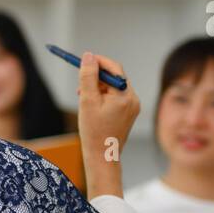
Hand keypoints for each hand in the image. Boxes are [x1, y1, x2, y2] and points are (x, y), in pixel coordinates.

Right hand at [76, 51, 139, 198]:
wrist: (102, 156)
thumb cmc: (93, 131)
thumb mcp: (87, 101)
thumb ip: (88, 77)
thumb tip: (88, 56)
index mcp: (125, 95)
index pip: (114, 68)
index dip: (98, 62)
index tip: (83, 60)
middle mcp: (133, 99)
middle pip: (114, 77)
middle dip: (96, 78)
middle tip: (80, 85)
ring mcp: (132, 107)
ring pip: (113, 87)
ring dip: (98, 88)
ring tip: (84, 100)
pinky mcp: (128, 113)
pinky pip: (115, 98)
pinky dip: (103, 97)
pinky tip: (92, 107)